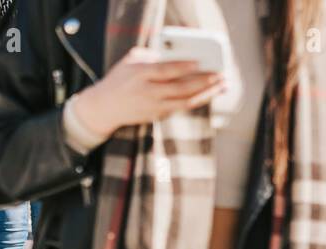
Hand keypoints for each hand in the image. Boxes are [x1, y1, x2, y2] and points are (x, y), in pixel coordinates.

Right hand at [68, 48, 224, 140]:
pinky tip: (207, 94)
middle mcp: (147, 92)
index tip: (200, 62)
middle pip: (180, 88)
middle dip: (203, 82)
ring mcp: (152, 107)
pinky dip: (194, 101)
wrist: (104, 108)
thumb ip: (151, 56)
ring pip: (183, 102)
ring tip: (221, 87)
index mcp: (140, 75)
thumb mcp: (130, 61)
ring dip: (205, 95)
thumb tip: (175, 56)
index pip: (165, 71)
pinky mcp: (155, 116)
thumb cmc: (119, 79)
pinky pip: (179, 108)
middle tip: (220, 75)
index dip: (183, 67)